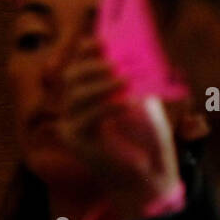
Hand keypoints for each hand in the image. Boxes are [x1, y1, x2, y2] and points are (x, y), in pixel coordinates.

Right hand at [58, 39, 181, 206]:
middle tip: (113, 64)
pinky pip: (87, 118)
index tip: (101, 41)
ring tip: (123, 81)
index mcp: (88, 95)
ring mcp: (72, 124)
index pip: (79, 66)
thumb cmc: (148, 140)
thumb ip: (137, 84)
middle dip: (90, 66)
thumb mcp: (146, 104)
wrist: (148, 177)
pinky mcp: (76, 140)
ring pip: (76, 95)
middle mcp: (74, 107)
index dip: (85, 52)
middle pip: (71, 77)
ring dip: (100, 85)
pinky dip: (107, 108)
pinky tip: (126, 105)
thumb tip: (136, 57)